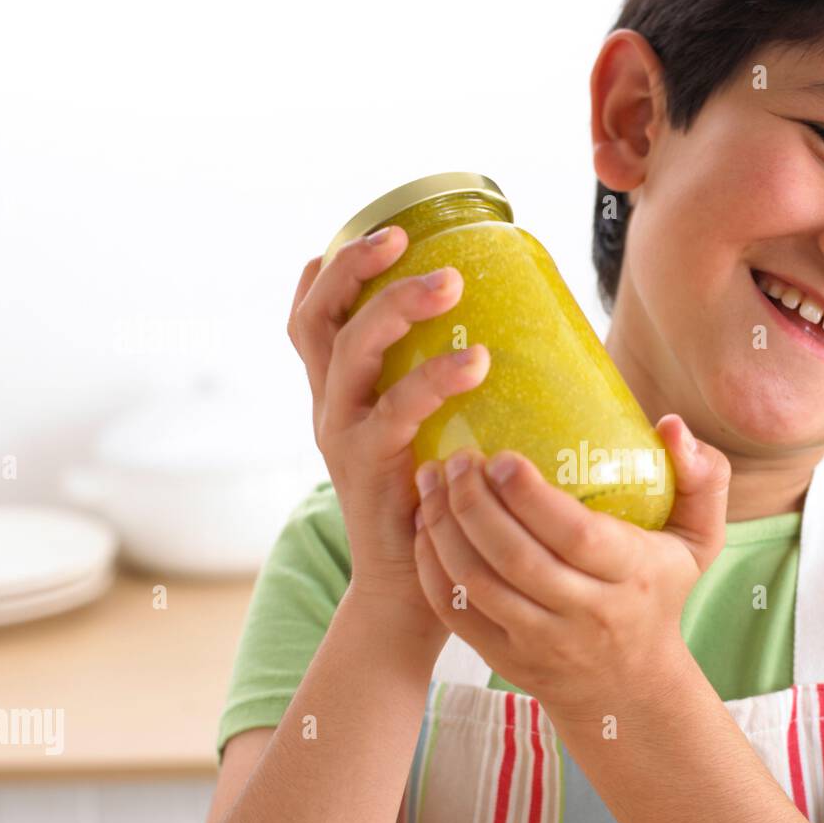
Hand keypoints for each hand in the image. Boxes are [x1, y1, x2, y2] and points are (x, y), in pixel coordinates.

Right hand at [287, 226, 490, 645]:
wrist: (411, 590)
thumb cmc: (433, 506)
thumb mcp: (425, 438)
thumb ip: (443, 394)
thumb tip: (511, 341)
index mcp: (340, 394)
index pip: (313, 319)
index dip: (330, 270)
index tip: (374, 232)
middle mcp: (330, 407)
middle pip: (320, 318)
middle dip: (356, 267)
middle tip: (406, 239)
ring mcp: (341, 436)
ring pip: (350, 351)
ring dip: (395, 308)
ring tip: (449, 285)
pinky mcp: (368, 469)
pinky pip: (393, 411)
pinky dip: (432, 380)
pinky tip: (473, 362)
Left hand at [410, 414, 730, 718]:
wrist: (630, 687)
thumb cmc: (658, 594)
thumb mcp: (698, 541)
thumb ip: (702, 478)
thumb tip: (671, 424)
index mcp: (631, 576)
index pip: (576, 536)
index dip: (532, 497)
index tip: (501, 457)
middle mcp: (585, 614)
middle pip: (518, 558)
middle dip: (476, 505)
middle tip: (456, 459)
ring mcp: (540, 641)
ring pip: (479, 584)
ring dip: (445, 529)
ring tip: (431, 481)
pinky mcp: (504, 659)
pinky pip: (457, 614)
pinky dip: (432, 569)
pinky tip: (426, 526)